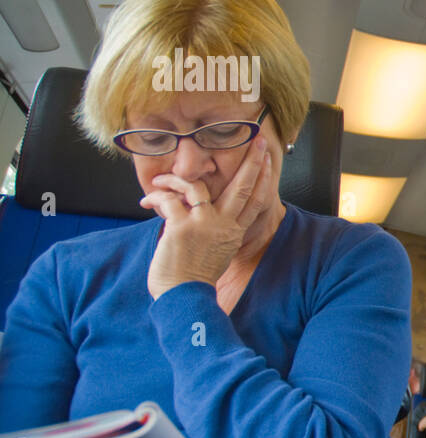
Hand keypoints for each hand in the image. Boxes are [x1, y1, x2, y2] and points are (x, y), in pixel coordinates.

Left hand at [141, 136, 275, 298]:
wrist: (183, 297)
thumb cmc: (193, 279)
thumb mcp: (214, 253)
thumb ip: (213, 231)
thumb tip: (199, 212)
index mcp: (234, 233)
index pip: (255, 200)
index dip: (262, 177)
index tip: (266, 159)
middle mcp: (224, 226)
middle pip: (243, 186)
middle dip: (252, 161)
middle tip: (258, 140)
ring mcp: (204, 225)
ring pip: (197, 186)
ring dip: (175, 178)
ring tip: (162, 178)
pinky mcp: (182, 227)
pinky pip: (169, 200)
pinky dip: (155, 197)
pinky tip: (146, 201)